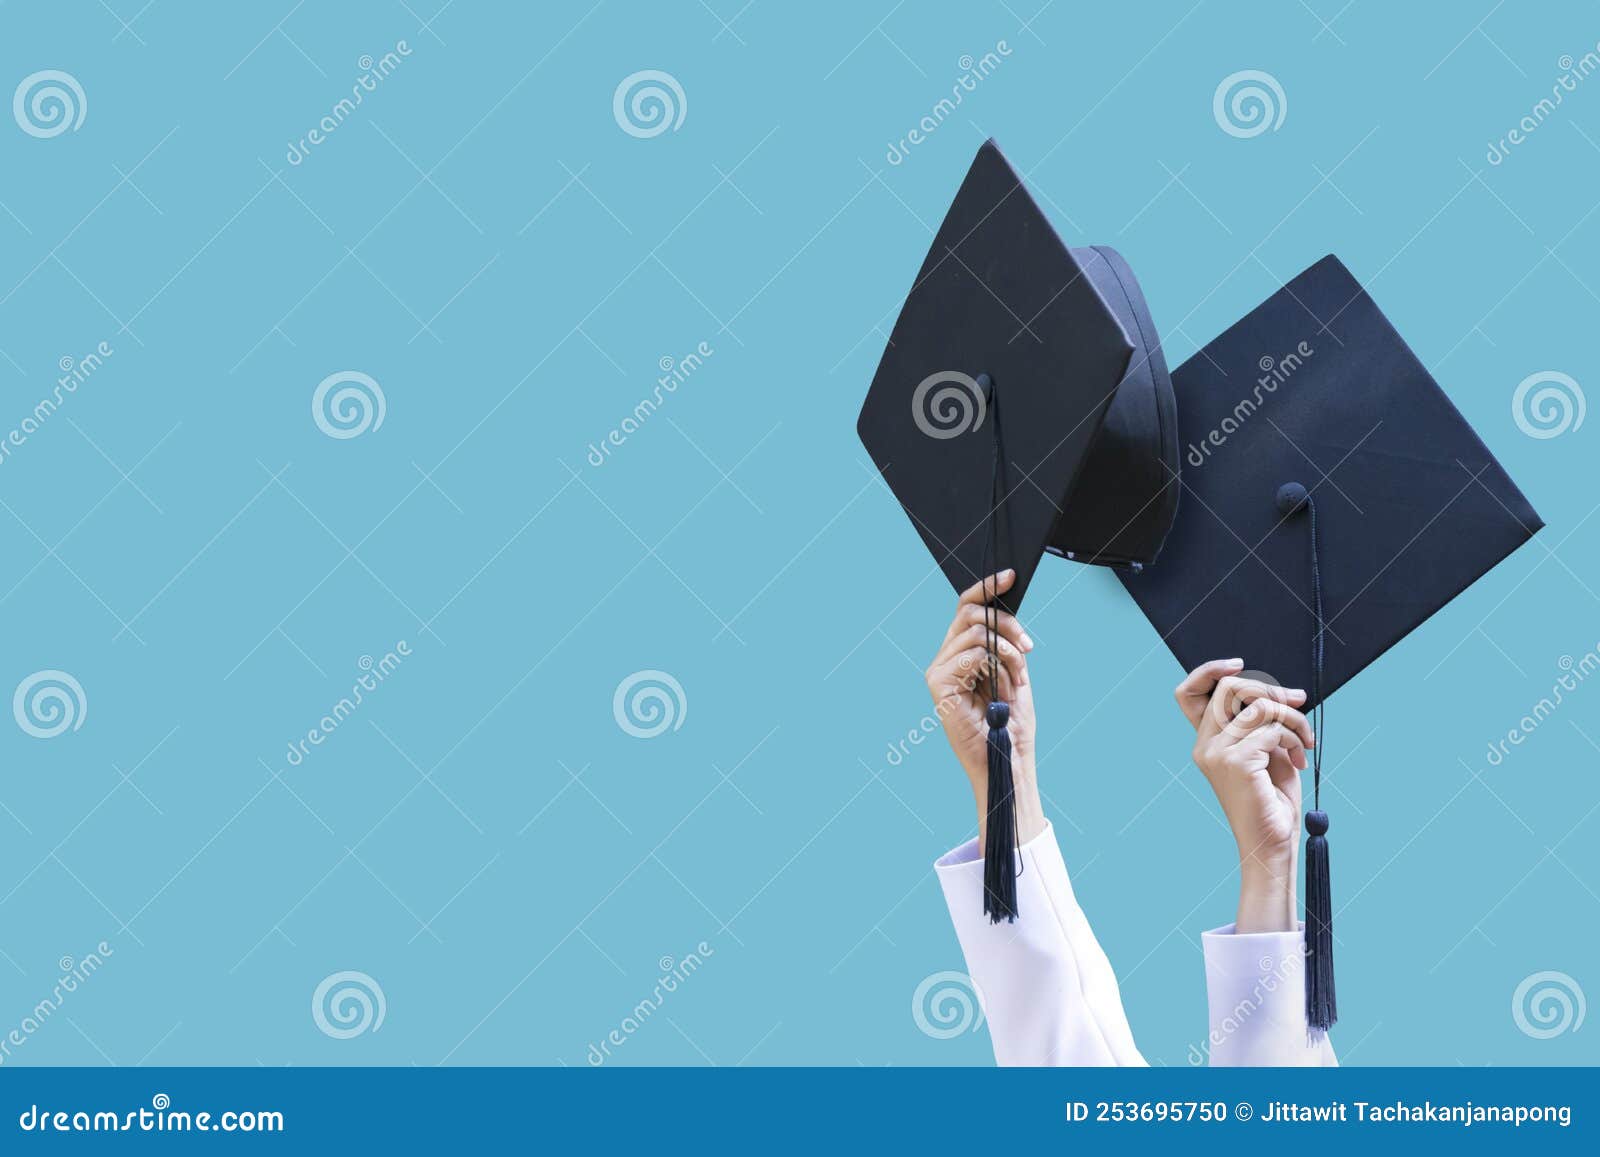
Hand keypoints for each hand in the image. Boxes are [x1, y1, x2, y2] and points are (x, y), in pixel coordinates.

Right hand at [924, 570, 1043, 849]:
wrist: (1009, 759)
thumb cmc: (1012, 725)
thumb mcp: (1014, 673)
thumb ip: (1005, 644)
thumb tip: (1005, 612)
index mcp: (961, 656)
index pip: (966, 609)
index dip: (986, 588)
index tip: (1010, 575)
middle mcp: (946, 660)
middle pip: (969, 612)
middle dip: (1006, 623)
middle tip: (1028, 645)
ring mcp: (939, 671)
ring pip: (975, 630)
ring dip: (1008, 651)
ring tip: (1018, 677)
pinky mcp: (939, 683)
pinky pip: (972, 652)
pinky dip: (998, 664)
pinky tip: (1004, 686)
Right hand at [1179, 660, 1314, 931]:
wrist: (1272, 844)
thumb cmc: (1272, 803)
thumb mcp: (1266, 752)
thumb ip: (1261, 723)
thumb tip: (1279, 692)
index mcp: (1207, 743)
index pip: (1189, 693)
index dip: (1209, 670)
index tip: (1239, 664)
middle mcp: (1205, 746)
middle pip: (1228, 687)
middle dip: (1270, 689)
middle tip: (1297, 701)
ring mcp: (1217, 754)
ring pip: (1260, 706)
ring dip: (1293, 718)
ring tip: (1305, 741)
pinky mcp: (1236, 762)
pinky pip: (1272, 728)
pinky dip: (1294, 737)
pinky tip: (1299, 758)